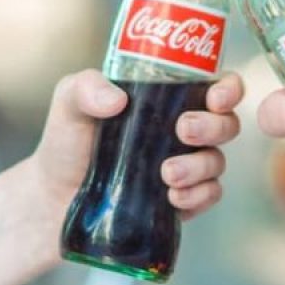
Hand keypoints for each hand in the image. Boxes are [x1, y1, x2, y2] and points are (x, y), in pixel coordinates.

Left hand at [32, 69, 242, 220]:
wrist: (54, 196)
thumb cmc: (68, 140)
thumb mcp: (70, 101)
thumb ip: (86, 87)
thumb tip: (117, 100)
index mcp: (170, 96)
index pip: (218, 85)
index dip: (229, 89)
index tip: (216, 97)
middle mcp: (186, 128)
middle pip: (228, 123)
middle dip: (214, 126)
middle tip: (183, 130)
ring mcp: (188, 165)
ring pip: (218, 161)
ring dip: (200, 166)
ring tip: (166, 174)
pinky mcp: (183, 199)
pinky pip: (210, 195)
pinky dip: (198, 195)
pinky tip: (173, 198)